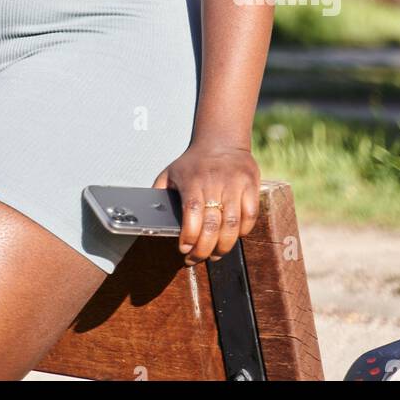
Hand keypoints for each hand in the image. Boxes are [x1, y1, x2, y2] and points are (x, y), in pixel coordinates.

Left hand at [152, 142, 260, 265]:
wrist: (221, 141)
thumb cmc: (193, 163)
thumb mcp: (170, 173)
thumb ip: (159, 193)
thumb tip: (148, 217)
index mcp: (193, 179)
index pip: (192, 211)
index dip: (190, 235)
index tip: (184, 249)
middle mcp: (215, 181)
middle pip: (213, 224)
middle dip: (204, 249)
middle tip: (197, 259)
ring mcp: (235, 184)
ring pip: (233, 224)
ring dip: (224, 246)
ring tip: (214, 254)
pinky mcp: (251, 185)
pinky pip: (250, 217)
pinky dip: (242, 232)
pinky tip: (231, 237)